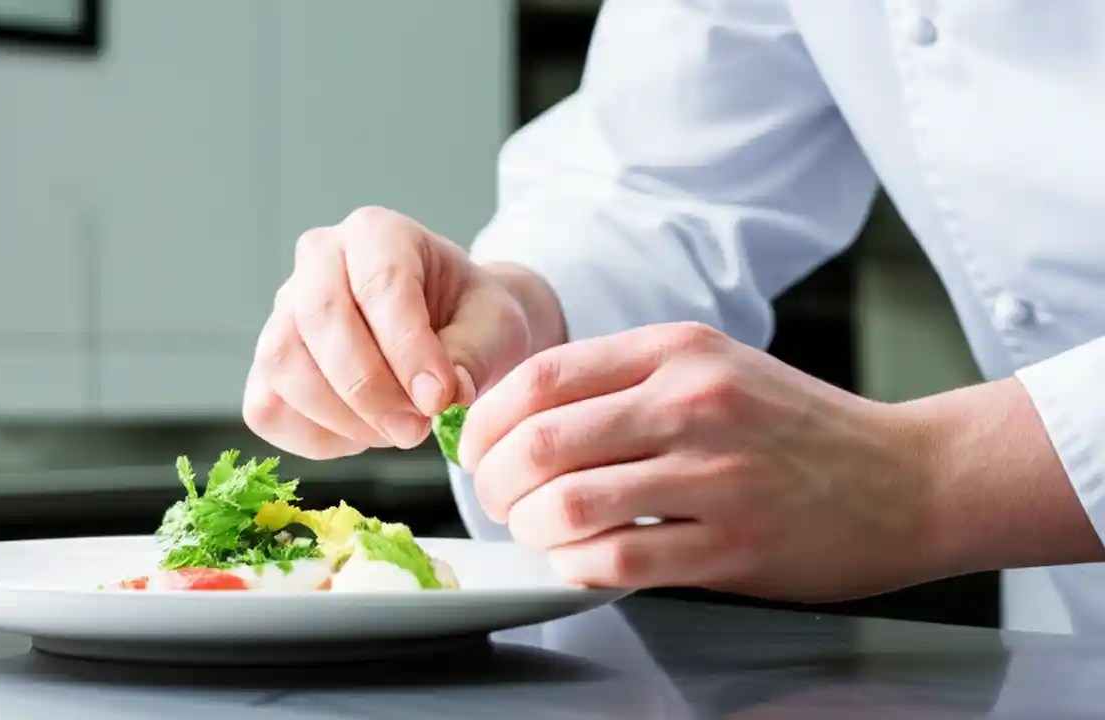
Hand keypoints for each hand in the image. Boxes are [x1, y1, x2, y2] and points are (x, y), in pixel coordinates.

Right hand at [244, 206, 562, 459]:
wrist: (449, 333)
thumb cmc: (471, 319)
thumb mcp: (497, 327)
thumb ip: (475, 355)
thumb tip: (446, 395)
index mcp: (378, 232)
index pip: (380, 283)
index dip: (408, 349)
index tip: (440, 399)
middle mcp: (319, 259)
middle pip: (320, 319)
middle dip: (369, 388)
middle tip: (416, 430)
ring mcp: (283, 309)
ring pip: (283, 363)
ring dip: (341, 416)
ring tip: (397, 431)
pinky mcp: (268, 364)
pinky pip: (267, 407)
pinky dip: (313, 436)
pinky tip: (363, 436)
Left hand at [458, 322, 937, 601]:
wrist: (909, 477)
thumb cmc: (798, 427)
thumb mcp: (714, 368)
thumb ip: (626, 381)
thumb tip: (525, 417)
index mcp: (677, 350)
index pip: (542, 377)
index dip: (487, 420)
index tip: (476, 450)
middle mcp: (693, 402)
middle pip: (542, 440)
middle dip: (496, 481)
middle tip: (497, 500)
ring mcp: (716, 474)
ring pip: (572, 502)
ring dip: (532, 527)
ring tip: (535, 532)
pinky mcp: (735, 543)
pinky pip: (622, 558)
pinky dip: (579, 566)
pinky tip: (580, 561)